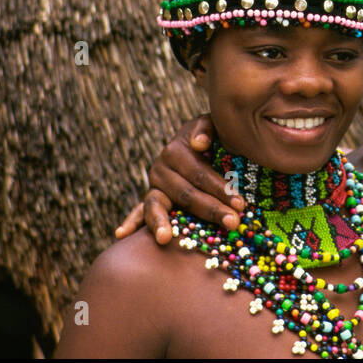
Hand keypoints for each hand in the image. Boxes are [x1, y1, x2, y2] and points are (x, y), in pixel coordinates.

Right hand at [113, 114, 244, 243]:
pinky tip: (122, 235)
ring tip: (164, 238)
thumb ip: (206, 127)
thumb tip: (199, 144)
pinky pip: (139, 212)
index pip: (199, 174)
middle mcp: (161, 169)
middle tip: (232, 223)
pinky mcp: (152, 200)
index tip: (240, 204)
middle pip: (185, 194)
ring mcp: (154, 186)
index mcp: (176, 150)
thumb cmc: (214, 136)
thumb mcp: (213, 124)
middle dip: (210, 210)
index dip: (220, 189)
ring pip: (156, 205)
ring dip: (162, 223)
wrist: (201, 142)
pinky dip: (130, 222)